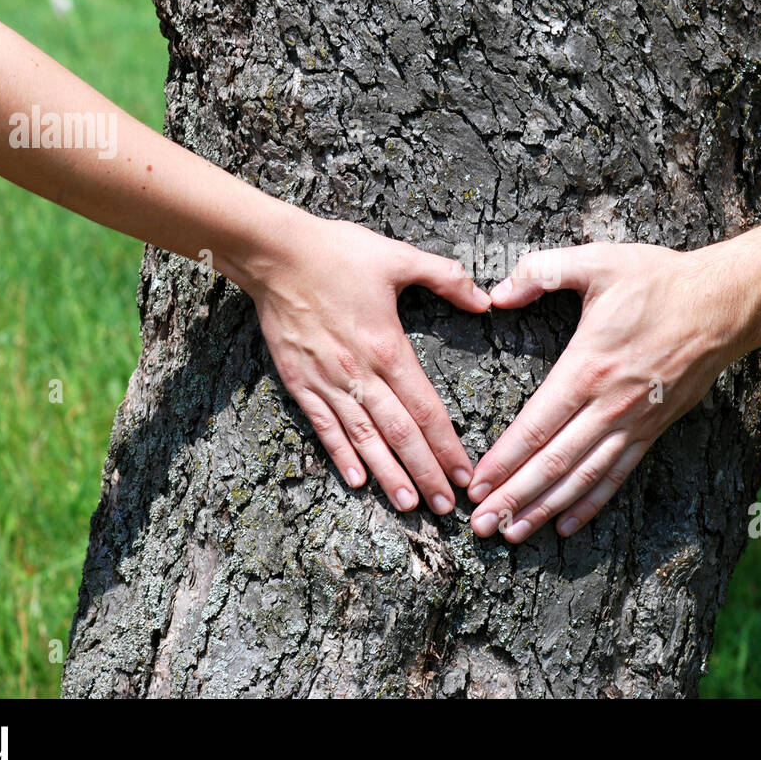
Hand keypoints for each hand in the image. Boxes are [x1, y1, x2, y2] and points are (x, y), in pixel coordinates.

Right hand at [243, 210, 490, 513]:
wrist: (275, 253)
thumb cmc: (339, 252)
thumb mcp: (400, 256)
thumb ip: (447, 277)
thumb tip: (485, 301)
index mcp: (388, 348)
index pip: (427, 410)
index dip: (448, 446)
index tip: (465, 474)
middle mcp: (359, 374)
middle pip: (400, 434)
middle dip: (425, 473)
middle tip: (446, 507)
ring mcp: (327, 381)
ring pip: (364, 439)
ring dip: (388, 475)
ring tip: (409, 505)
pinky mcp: (300, 382)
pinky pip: (324, 427)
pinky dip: (341, 454)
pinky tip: (358, 480)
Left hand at [466, 242, 746, 540]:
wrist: (724, 303)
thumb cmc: (658, 280)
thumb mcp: (596, 261)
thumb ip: (541, 271)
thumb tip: (497, 294)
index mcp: (588, 367)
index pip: (537, 426)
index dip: (504, 460)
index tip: (476, 485)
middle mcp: (610, 405)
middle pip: (554, 463)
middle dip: (514, 497)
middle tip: (482, 526)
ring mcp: (634, 422)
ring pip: (583, 478)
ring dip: (545, 509)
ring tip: (512, 533)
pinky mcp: (653, 429)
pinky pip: (617, 475)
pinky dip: (591, 503)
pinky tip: (566, 525)